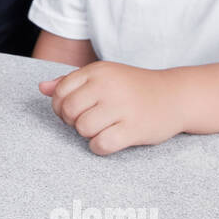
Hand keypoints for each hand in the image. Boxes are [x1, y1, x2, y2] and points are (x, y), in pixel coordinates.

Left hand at [38, 61, 185, 155]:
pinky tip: (109, 140)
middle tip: (87, 122)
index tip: (74, 111)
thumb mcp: (104, 76)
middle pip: (68, 111)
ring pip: (82, 128)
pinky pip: (101, 145)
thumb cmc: (134, 87)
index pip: (60, 91)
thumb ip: (71, 81)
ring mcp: (121, 107)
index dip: (60, 106)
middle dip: (72, 121)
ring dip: (88, 134)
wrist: (176, 95)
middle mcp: (108, 86)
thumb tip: (42, 88)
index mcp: (98, 71)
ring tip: (101, 128)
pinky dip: (99, 147)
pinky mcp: (133, 128)